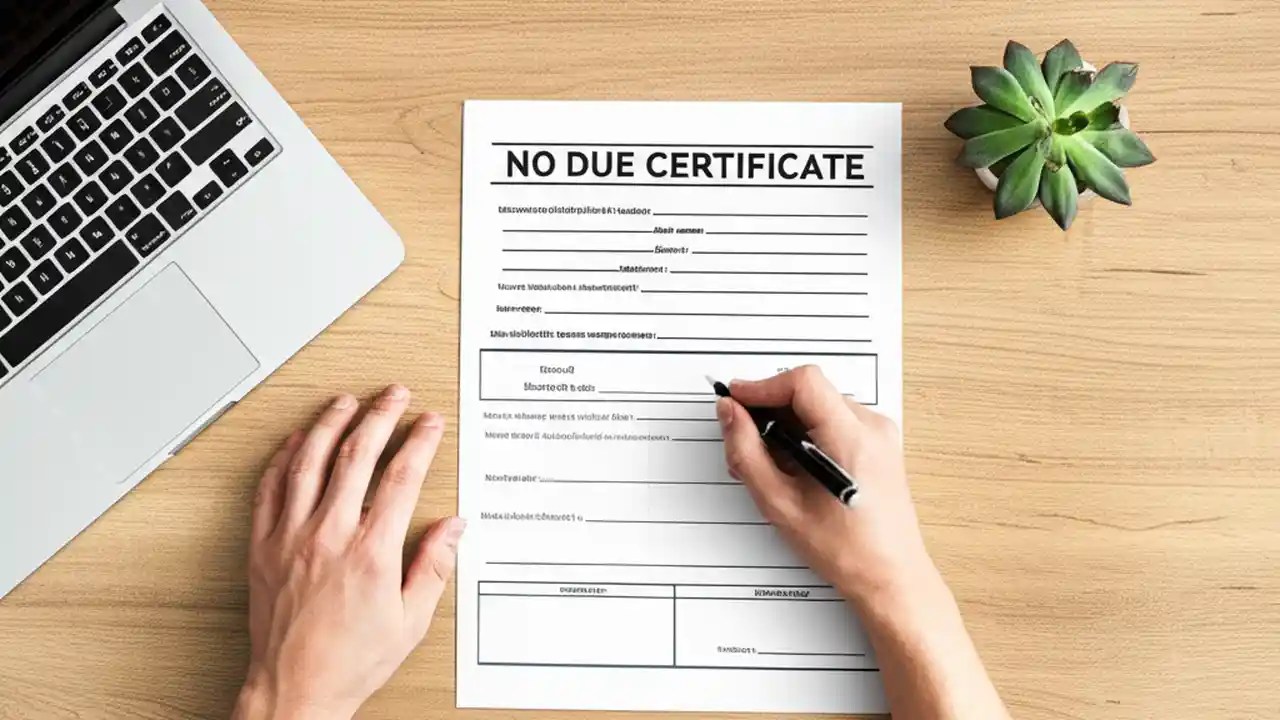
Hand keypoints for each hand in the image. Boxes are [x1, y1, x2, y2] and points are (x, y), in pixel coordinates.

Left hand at [233, 385, 464, 719]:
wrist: (295, 690)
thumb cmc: (351, 661)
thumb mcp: (411, 620)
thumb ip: (434, 566)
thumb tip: (453, 527)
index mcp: (371, 552)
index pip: (402, 478)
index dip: (419, 441)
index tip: (429, 423)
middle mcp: (329, 536)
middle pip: (357, 455)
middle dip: (380, 416)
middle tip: (393, 395)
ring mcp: (291, 538)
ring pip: (309, 462)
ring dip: (329, 424)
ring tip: (345, 401)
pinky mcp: (263, 548)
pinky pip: (270, 489)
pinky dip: (284, 458)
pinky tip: (297, 441)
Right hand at [716, 366, 934, 607]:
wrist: (891, 575)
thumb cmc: (847, 550)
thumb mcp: (781, 504)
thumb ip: (747, 453)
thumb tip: (730, 415)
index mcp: (851, 439)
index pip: (802, 382)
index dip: (761, 386)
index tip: (736, 400)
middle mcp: (871, 429)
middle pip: (808, 392)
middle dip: (769, 409)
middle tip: (743, 439)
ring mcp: (879, 435)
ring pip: (818, 405)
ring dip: (786, 424)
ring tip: (767, 464)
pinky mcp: (877, 444)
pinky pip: (833, 420)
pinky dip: (806, 433)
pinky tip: (792, 467)